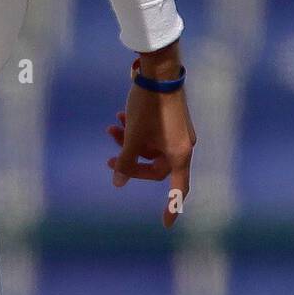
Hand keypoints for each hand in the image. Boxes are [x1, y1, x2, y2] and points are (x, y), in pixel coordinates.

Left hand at [106, 79, 195, 228]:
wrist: (159, 69)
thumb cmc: (148, 105)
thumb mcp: (133, 135)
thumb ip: (126, 160)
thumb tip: (119, 182)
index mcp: (179, 155)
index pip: (177, 190)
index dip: (171, 207)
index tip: (165, 224)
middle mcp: (183, 146)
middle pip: (156, 166)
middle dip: (131, 161)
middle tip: (109, 159)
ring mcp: (179, 132)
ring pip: (152, 147)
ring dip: (131, 142)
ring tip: (111, 130)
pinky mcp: (173, 119)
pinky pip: (155, 134)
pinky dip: (138, 131)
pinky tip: (120, 119)